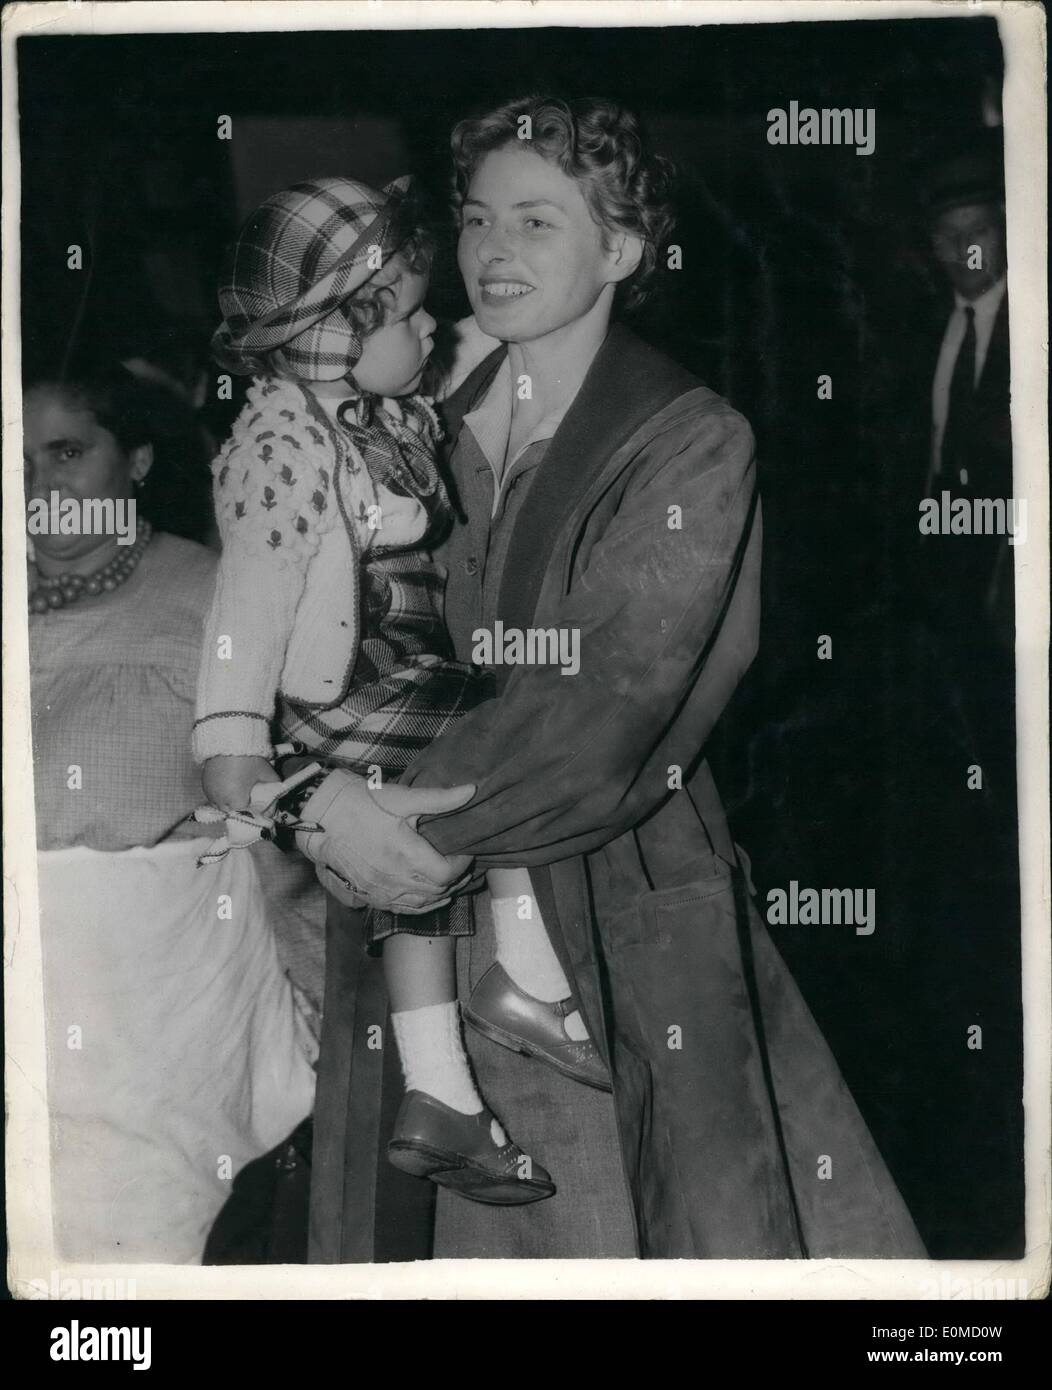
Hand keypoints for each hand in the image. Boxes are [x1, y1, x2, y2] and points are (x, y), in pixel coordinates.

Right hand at [202, 755, 278, 814]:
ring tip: (236, 791)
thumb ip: (274, 784)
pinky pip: (212, 796)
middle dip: (239, 805)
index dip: (253, 808)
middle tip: (247, 796)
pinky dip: (219, 794)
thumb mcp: (265, 772)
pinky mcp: (204, 785)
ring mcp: (210, 793)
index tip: (259, 803)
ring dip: (228, 801)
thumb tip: (280, 791)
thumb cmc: (248, 759)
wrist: (228, 741)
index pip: (246, 812)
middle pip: (232, 810)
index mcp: (236, 800)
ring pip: (220, 804)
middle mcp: (221, 800)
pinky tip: (227, 786)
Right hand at [294, 770, 474, 912]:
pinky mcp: (369, 896)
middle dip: (456, 880)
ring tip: (451, 880)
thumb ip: (439, 799)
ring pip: (422, 904)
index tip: (466, 852)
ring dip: (440, 895)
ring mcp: (381, 891)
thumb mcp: (403, 797)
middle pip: (438, 891)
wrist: (324, 817)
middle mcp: (395, 878)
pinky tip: (427, 895)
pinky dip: (420, 905)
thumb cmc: (364, 803)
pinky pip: (401, 909)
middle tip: (463, 865)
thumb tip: (471, 791)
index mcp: (406, 854)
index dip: (462, 866)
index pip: (447, 874)